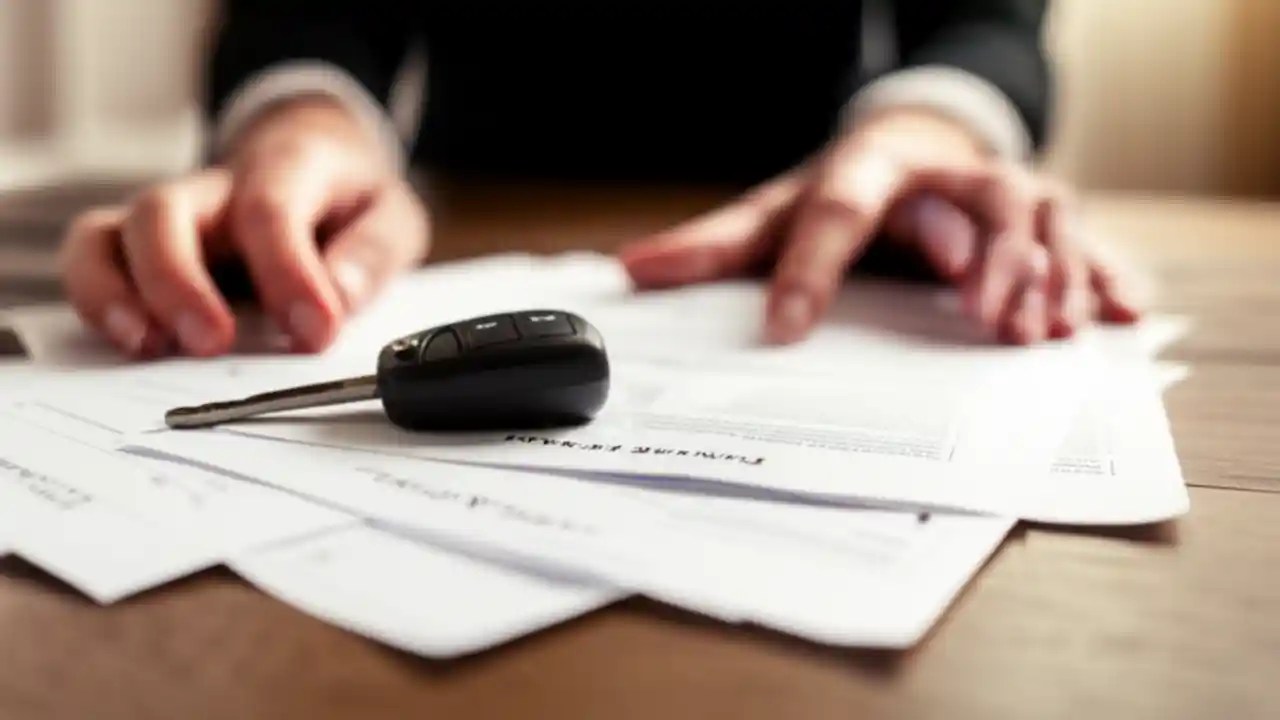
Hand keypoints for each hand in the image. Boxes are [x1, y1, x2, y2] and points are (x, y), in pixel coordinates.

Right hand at [58, 97, 430, 357]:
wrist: (314, 158)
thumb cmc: (348, 198)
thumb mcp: (389, 216)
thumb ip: (370, 255)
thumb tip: (339, 298)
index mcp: (284, 168)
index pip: (270, 209)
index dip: (288, 273)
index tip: (314, 330)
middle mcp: (213, 188)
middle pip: (163, 211)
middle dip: (177, 281)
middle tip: (212, 343)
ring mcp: (171, 218)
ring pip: (106, 233)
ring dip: (113, 293)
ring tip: (146, 346)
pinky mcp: (144, 249)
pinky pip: (93, 261)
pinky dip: (97, 302)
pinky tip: (132, 344)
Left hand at [619, 110, 1142, 344]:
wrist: (914, 148)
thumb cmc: (842, 191)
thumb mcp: (776, 210)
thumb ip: (713, 245)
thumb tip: (630, 270)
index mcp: (868, 170)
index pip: (836, 211)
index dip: (810, 270)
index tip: (785, 330)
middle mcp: (947, 176)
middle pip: (978, 203)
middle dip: (985, 259)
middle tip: (984, 321)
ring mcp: (1004, 194)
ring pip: (1043, 220)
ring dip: (1050, 276)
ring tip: (1048, 334)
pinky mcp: (1043, 221)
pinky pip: (1086, 242)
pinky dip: (1105, 277)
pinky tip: (1124, 318)